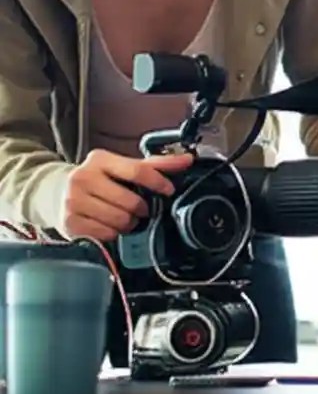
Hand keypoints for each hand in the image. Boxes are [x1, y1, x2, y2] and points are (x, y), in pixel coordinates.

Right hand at [63, 150, 193, 241]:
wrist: (54, 192)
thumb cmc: (97, 179)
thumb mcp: (122, 166)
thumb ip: (155, 164)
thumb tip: (187, 160)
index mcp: (99, 160)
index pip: (137, 170)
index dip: (158, 182)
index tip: (168, 190)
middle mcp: (83, 178)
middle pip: (131, 201)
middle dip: (140, 208)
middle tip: (137, 208)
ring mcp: (73, 201)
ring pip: (120, 220)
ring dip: (128, 222)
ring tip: (121, 216)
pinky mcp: (69, 223)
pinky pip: (107, 234)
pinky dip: (113, 233)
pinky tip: (107, 224)